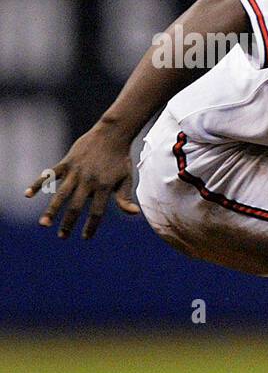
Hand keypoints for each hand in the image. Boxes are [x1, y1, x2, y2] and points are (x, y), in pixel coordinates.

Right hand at [25, 126, 140, 238]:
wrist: (112, 134)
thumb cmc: (120, 159)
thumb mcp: (126, 179)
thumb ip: (124, 198)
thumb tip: (134, 213)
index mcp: (105, 187)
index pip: (97, 212)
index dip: (91, 226)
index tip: (85, 237)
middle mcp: (89, 181)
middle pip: (77, 206)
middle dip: (68, 223)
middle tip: (62, 237)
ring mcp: (76, 171)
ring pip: (61, 194)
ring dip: (52, 210)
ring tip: (44, 224)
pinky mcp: (67, 162)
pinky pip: (50, 174)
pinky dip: (38, 183)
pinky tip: (28, 194)